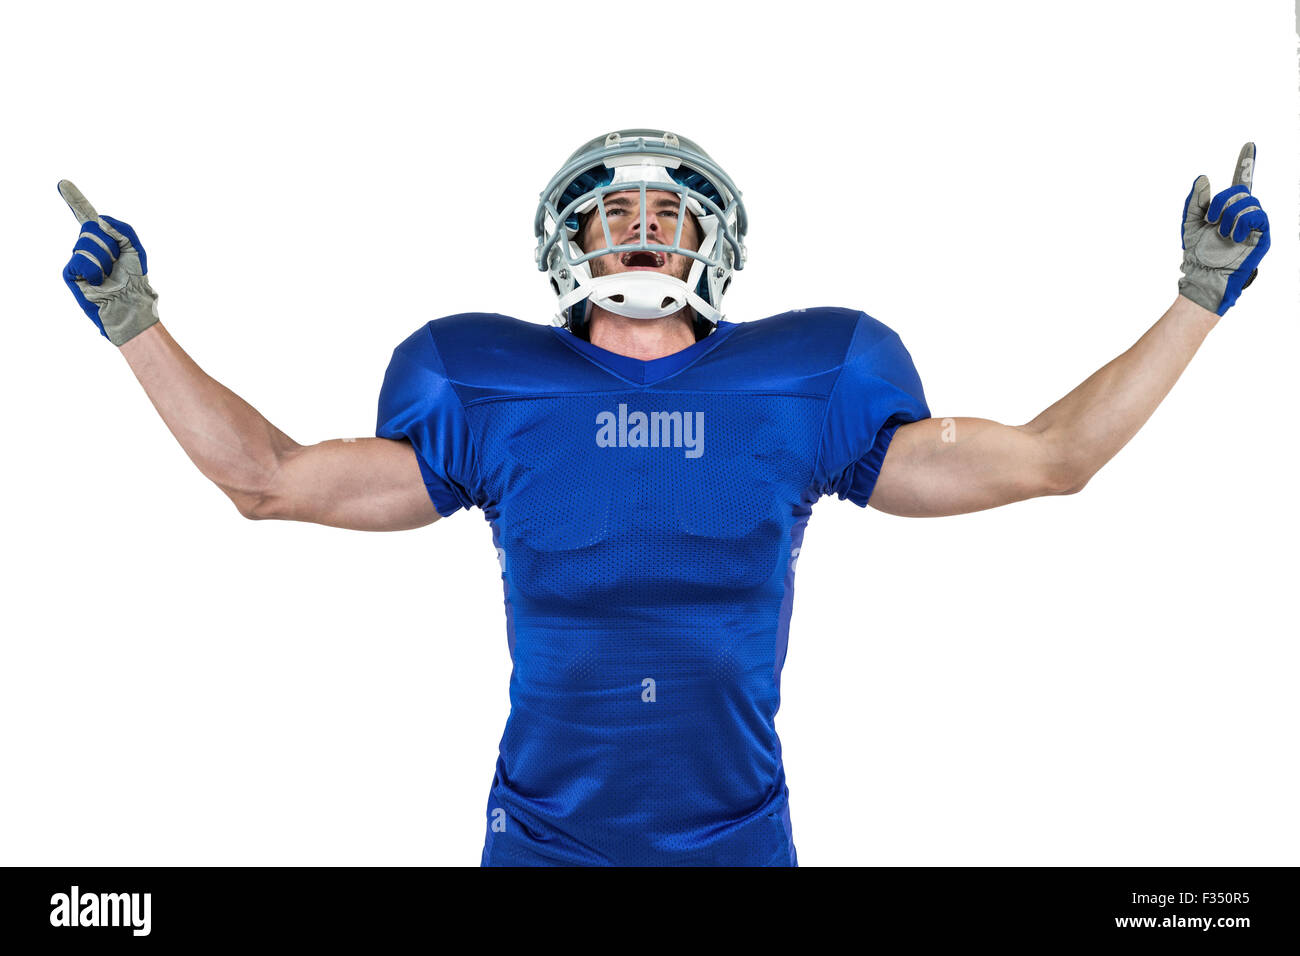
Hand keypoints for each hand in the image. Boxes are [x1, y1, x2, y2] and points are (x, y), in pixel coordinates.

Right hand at [58, 180, 159, 345]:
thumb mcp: (136, 249)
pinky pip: (80, 259)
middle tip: (117, 260)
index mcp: (104, 240)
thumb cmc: (134, 278)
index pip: (87, 216)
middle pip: (91, 227)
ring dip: (105, 259)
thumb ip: (123, 229)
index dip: (76, 201)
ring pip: (87, 244)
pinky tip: (99, 281)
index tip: (63, 184)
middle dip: (110, 242)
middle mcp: (88, 246)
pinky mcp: (71, 272)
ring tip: (109, 274)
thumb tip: (99, 220)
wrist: (130, 303)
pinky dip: (95, 270)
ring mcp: (78, 258)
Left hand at [1177, 143, 1269, 315]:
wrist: (1204, 276)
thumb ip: (1196, 200)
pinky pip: (1257, 216)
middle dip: (1221, 202)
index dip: (1245, 163)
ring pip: (1248, 202)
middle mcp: (1244, 213)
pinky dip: (1241, 223)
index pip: (1241, 182)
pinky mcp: (1263, 235)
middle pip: (1239, 190)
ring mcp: (1255, 224)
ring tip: (1221, 233)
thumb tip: (1203, 177)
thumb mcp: (1190, 223)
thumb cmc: (1197, 253)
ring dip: (1229, 216)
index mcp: (1228, 208)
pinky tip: (1232, 237)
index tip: (1249, 144)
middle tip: (1210, 220)